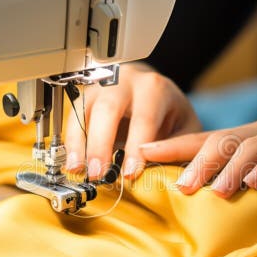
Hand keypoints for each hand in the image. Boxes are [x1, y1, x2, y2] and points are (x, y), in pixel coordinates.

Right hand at [64, 62, 201, 179]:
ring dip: (78, 142)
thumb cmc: (170, 113)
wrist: (154, 91)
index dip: (136, 147)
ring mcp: (102, 86)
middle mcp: (126, 81)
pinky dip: (71, 140)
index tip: (130, 174)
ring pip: (84, 109)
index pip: (144, 118)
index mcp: (154, 87)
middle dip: (101, 143)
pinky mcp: (86, 96)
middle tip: (98, 173)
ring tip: (77, 169)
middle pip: (108, 108)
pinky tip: (71, 160)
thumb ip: (175, 150)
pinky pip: (74, 116)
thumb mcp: (186, 128)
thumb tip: (160, 175)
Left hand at [140, 103, 256, 197]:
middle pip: (223, 141)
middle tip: (179, 187)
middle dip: (198, 162)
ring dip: (232, 168)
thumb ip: (245, 177)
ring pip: (253, 146)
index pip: (204, 139)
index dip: (172, 146)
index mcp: (248, 138)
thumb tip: (207, 205)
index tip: (141, 154)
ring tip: (215, 191)